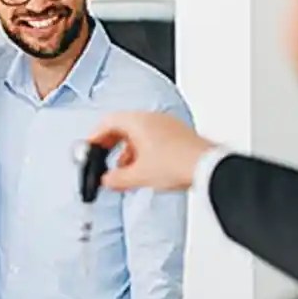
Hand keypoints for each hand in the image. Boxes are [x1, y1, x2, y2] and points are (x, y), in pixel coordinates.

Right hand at [86, 111, 215, 191]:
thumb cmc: (177, 163)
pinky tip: (145, 169)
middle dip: (111, 146)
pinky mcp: (178, 135)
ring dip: (127, 151)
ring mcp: (167, 125)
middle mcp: (153, 118)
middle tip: (104, 160)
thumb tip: (107, 181)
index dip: (95, 138)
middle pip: (123, 126)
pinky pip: (153, 138)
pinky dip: (143, 151)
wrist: (207, 167)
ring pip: (139, 133)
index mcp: (138, 121)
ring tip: (125, 171)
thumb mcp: (138, 176)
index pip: (107, 122)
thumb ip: (116, 179)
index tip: (90, 149)